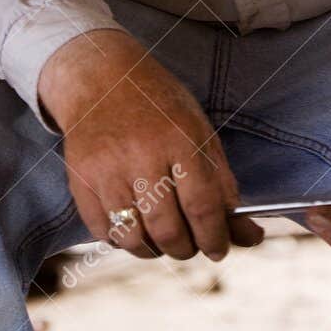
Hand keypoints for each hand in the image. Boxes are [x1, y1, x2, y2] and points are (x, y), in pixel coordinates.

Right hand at [38, 28, 262, 261]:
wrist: (101, 79)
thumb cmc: (159, 107)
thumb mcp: (200, 132)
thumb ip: (223, 184)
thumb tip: (249, 234)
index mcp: (180, 138)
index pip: (202, 206)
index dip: (215, 237)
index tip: (219, 250)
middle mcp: (142, 155)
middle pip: (168, 230)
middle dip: (186, 249)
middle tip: (191, 246)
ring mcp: (107, 170)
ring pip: (135, 238)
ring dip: (155, 251)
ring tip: (163, 240)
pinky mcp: (81, 181)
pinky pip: (104, 233)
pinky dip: (123, 240)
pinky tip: (134, 227)